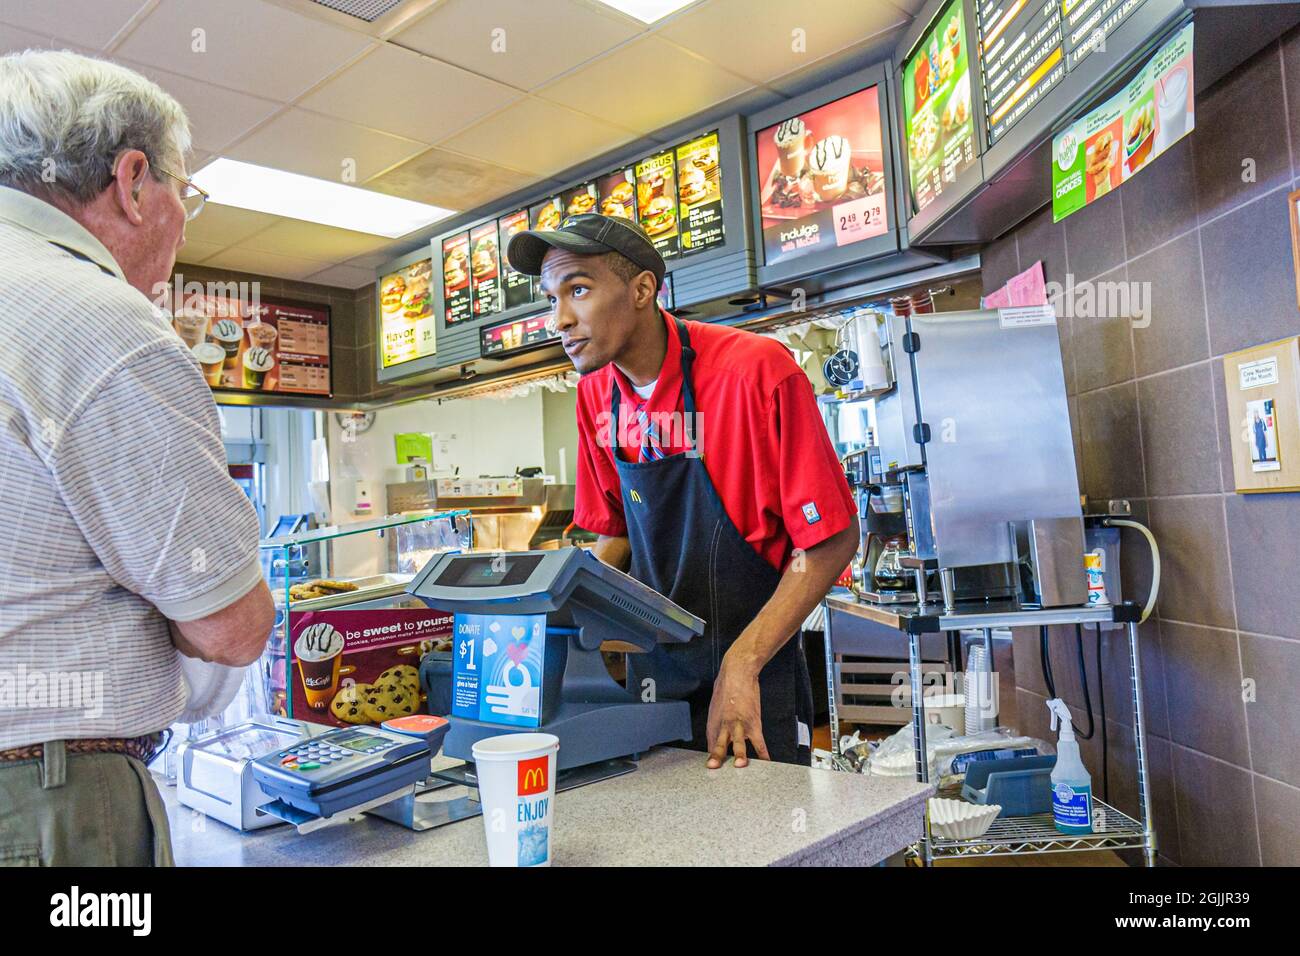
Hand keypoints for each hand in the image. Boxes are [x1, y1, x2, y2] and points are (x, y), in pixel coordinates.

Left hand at [705, 651, 767, 767]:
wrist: (738, 672)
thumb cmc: (726, 686)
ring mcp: (739, 724)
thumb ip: (717, 721)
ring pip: (738, 744)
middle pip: (719, 745)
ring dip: (740, 756)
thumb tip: (718, 734)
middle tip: (714, 768)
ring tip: (740, 767)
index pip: (710, 743)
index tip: (715, 767)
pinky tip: (766, 762)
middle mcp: (724, 724)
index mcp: (713, 721)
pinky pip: (759, 741)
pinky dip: (763, 753)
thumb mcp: (715, 705)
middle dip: (717, 758)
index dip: (712, 756)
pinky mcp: (753, 722)